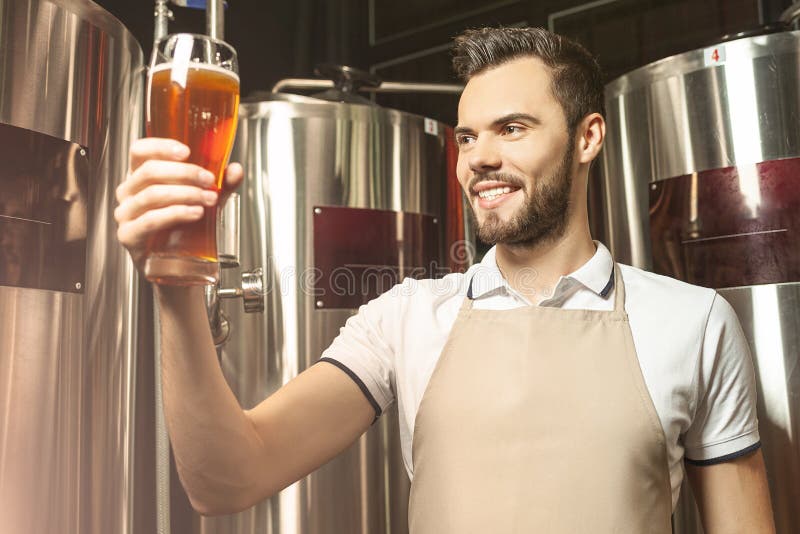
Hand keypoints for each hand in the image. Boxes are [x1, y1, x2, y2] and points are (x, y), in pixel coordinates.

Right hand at [114, 138, 244, 270]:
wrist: (179, 269)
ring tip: (208, 199)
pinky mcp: (129, 236)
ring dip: (185, 193)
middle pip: (150, 171)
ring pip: (151, 194)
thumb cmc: (186, 231)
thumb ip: (222, 186)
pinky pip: (150, 220)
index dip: (160, 146)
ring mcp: (126, 214)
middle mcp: (129, 193)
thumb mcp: (206, 202)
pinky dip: (176, 213)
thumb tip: (235, 169)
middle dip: (185, 173)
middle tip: (209, 181)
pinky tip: (194, 213)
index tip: (186, 151)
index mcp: (141, 178)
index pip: (140, 151)